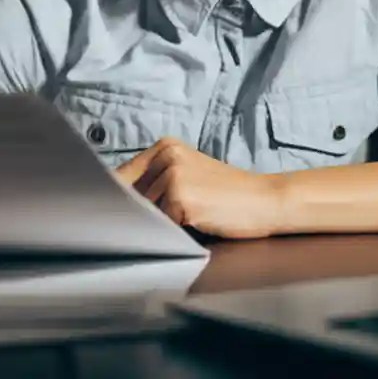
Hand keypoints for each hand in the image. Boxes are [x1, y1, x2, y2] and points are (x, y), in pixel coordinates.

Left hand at [116, 138, 284, 238]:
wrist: (264, 201)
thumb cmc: (227, 195)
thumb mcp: (188, 175)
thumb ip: (154, 182)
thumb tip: (113, 201)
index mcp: (165, 146)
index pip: (121, 175)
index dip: (115, 198)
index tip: (113, 214)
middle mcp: (166, 155)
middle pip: (129, 197)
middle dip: (139, 213)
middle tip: (172, 217)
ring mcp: (173, 175)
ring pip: (144, 212)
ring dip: (158, 223)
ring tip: (191, 217)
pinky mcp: (181, 197)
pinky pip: (161, 225)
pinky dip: (172, 231)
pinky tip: (196, 223)